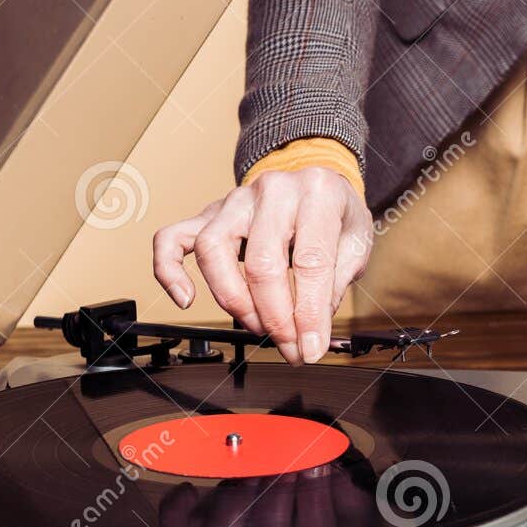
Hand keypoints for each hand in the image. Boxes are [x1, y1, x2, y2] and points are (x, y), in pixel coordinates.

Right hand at [152, 167, 372, 364]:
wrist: (315, 179)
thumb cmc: (335, 212)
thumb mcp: (356, 243)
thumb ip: (334, 286)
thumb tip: (313, 332)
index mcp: (318, 193)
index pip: (310, 261)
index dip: (309, 313)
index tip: (311, 348)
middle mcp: (273, 190)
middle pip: (261, 262)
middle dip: (274, 318)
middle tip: (289, 346)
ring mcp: (235, 200)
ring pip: (213, 249)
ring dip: (233, 300)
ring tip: (255, 326)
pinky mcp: (208, 213)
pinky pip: (171, 238)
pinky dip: (169, 271)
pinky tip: (185, 299)